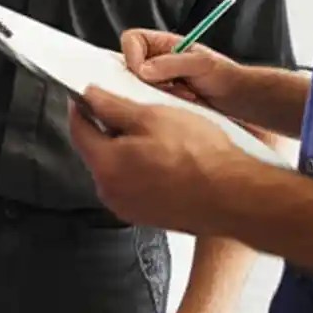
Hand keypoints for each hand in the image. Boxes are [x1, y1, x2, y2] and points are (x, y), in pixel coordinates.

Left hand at [68, 87, 256, 234]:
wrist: (235, 196)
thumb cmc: (200, 158)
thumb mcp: (152, 116)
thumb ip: (112, 106)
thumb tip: (90, 97)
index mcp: (106, 166)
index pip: (78, 130)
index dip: (81, 107)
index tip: (86, 96)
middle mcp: (111, 192)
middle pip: (96, 151)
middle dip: (108, 128)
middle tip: (131, 110)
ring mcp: (129, 208)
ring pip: (116, 168)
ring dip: (127, 149)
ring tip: (156, 134)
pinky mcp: (148, 216)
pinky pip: (134, 185)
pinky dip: (142, 169)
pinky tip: (166, 157)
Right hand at [120, 29, 243, 115]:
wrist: (239, 100)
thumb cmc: (225, 76)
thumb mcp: (202, 64)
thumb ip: (171, 64)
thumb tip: (143, 70)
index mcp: (163, 44)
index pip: (132, 40)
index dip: (132, 55)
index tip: (143, 73)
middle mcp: (155, 60)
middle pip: (128, 65)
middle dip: (145, 80)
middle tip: (169, 87)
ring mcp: (156, 80)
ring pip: (136, 86)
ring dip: (156, 94)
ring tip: (182, 95)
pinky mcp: (160, 98)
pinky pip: (146, 101)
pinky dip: (161, 105)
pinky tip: (181, 104)